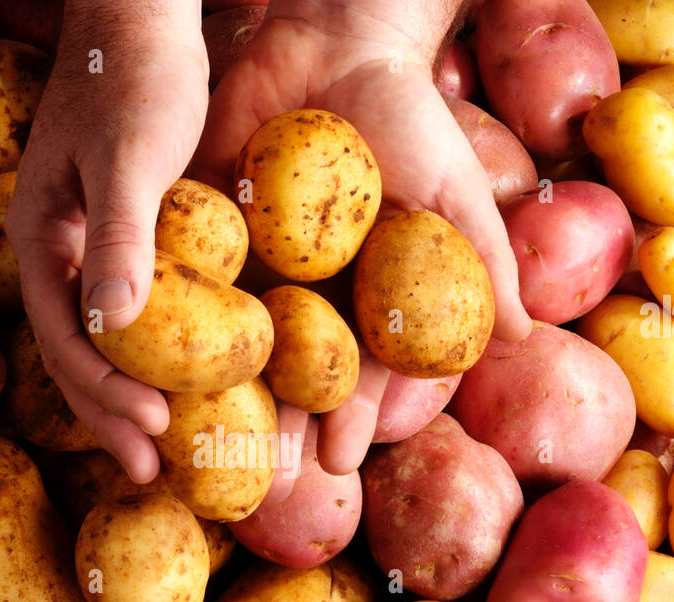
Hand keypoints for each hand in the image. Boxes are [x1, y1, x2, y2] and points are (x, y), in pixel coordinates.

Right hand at [6, 5, 206, 482]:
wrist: (142, 17)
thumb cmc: (136, 74)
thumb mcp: (131, 156)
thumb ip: (120, 237)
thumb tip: (113, 326)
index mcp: (43, 239)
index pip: (64, 339)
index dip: (101, 394)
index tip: (150, 432)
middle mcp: (58, 251)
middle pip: (76, 353)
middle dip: (109, 414)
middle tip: (149, 472)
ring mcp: (89, 246)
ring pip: (103, 340)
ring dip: (128, 393)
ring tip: (161, 443)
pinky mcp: (127, 236)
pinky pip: (134, 311)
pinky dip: (153, 353)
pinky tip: (182, 378)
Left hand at [193, 5, 532, 492]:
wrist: (335, 44)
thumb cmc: (407, 119)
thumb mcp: (453, 191)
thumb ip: (485, 261)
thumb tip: (523, 334)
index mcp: (359, 303)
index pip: (353, 375)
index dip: (347, 420)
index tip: (339, 462)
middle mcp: (300, 298)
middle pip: (283, 378)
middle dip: (274, 430)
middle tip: (260, 483)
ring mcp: (248, 268)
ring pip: (227, 348)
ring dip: (216, 398)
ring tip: (201, 444)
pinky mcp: (200, 232)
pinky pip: (181, 286)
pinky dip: (167, 325)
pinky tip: (150, 365)